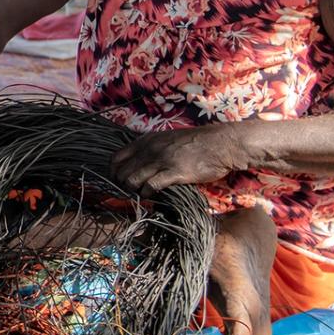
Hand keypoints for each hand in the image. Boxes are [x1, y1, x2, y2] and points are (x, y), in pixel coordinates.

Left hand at [110, 125, 244, 195]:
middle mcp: (149, 150)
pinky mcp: (174, 173)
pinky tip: (152, 195)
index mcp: (145, 141)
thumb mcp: (166, 139)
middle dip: (122, 185)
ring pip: (131, 181)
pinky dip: (147, 194)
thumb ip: (150, 149)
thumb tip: (137, 164)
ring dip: (133, 191)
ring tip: (141, 194)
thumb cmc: (194, 143)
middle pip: (121, 172)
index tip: (119, 182)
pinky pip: (150, 186)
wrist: (220, 144)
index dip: (114, 173)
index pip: (115, 158)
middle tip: (130, 192)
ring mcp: (161, 161)